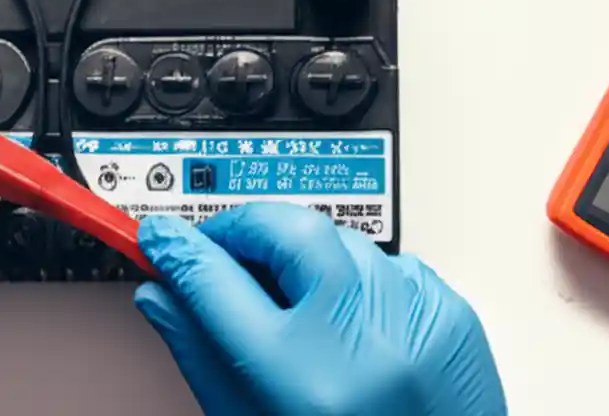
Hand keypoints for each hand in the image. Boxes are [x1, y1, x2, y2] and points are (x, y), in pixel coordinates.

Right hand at [134, 205, 505, 415]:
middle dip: (239, 229)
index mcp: (302, 379)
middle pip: (281, 231)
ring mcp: (414, 319)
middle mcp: (363, 339)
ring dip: (297, 253)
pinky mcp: (449, 312)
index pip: (215, 282)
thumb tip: (162, 295)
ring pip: (335, 238)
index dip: (177, 251)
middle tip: (215, 249)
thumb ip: (202, 354)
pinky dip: (353, 278)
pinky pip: (385, 264)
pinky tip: (344, 320)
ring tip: (284, 299)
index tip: (159, 239)